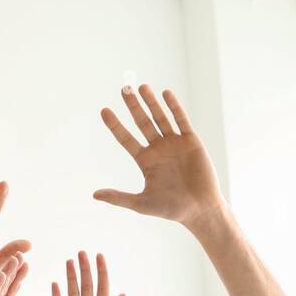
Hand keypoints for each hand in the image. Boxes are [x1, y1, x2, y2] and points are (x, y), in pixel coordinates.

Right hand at [51, 251, 124, 295]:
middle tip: (82, 253)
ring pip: (72, 294)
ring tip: (69, 262)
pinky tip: (55, 284)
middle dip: (85, 270)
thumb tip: (123, 294)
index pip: (103, 287)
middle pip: (86, 286)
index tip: (99, 256)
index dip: (101, 272)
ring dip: (71, 278)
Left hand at [93, 85, 226, 228]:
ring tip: (141, 86)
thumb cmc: (171, 209)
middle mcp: (158, 149)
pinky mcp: (191, 141)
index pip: (126, 139)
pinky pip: (181, 120)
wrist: (200, 209)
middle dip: (133, 106)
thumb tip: (94, 195)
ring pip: (160, 118)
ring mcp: (174, 143)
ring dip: (151, 102)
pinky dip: (174, 107)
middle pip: (142, 122)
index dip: (115, 125)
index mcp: (145, 161)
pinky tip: (165, 93)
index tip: (104, 111)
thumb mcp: (141, 204)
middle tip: (124, 89)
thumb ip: (119, 197)